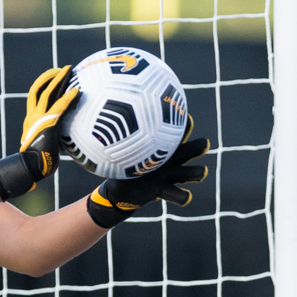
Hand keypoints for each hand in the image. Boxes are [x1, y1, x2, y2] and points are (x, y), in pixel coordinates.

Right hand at [0, 66, 77, 198]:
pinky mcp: (47, 124)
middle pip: (40, 89)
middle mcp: (32, 116)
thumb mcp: (45, 143)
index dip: (44, 84)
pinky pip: (59, 107)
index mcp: (31, 119)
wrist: (31, 168)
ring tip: (69, 70)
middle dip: (51, 76)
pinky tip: (77, 90)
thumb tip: (64, 137)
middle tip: (63, 68)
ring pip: (47, 93)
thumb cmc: (39, 161)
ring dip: (59, 79)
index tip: (54, 77)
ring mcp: (38, 119)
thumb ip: (52, 135)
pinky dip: (68, 98)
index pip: (36, 96)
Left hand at [87, 119, 209, 228]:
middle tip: (204, 144)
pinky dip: (182, 196)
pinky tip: (186, 197)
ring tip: (201, 172)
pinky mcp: (164, 190)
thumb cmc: (121, 160)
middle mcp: (171, 158)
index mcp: (162, 144)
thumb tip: (91, 99)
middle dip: (199, 146)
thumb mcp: (116, 142)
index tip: (185, 118)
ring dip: (196, 172)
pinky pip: (177, 194)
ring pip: (190, 173)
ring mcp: (170, 175)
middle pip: (191, 150)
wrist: (120, 188)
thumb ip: (111, 125)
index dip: (184, 124)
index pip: (178, 130)